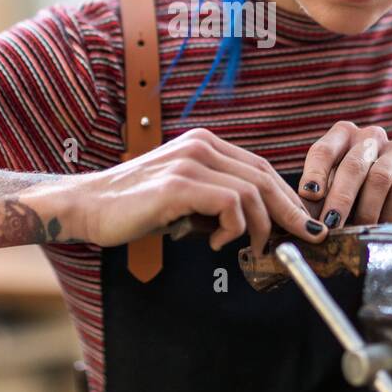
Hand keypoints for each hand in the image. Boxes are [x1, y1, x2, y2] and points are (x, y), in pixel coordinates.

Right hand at [70, 128, 326, 251]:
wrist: (87, 207)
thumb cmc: (134, 206)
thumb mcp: (184, 195)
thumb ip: (216, 197)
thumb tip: (257, 222)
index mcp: (205, 143)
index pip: (261, 167)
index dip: (288, 196)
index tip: (302, 223)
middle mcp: (201, 145)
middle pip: (265, 177)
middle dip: (291, 212)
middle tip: (304, 239)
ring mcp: (190, 162)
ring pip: (252, 192)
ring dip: (258, 227)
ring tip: (247, 247)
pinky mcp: (179, 185)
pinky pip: (229, 205)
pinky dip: (233, 229)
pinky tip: (216, 244)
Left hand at [297, 121, 391, 226]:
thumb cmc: (364, 200)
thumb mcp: (339, 197)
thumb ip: (323, 201)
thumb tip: (302, 219)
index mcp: (343, 137)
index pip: (324, 150)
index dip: (315, 172)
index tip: (309, 196)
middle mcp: (370, 136)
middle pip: (352, 165)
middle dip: (340, 199)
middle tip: (330, 226)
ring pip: (379, 178)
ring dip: (366, 209)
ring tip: (358, 231)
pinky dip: (389, 212)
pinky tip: (382, 227)